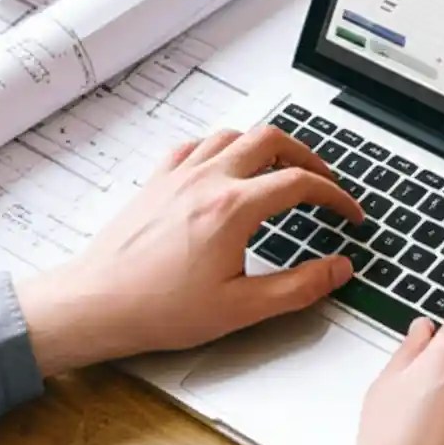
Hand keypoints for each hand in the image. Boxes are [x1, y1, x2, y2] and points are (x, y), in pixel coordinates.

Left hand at [16, 127, 363, 375]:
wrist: (96, 304)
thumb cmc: (158, 308)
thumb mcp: (242, 309)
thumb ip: (299, 287)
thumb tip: (337, 269)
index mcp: (233, 209)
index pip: (301, 184)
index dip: (335, 196)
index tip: (348, 213)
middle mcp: (207, 181)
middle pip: (271, 140)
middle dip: (307, 157)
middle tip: (323, 180)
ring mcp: (179, 176)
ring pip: (233, 135)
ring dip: (265, 146)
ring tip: (281, 168)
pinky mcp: (157, 182)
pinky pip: (195, 146)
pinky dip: (222, 149)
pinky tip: (224, 168)